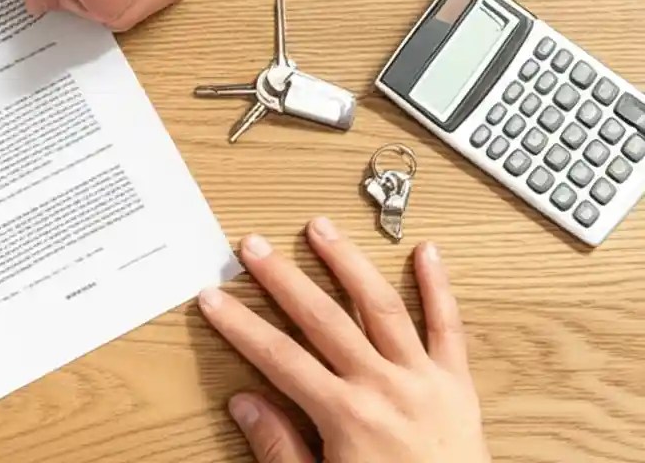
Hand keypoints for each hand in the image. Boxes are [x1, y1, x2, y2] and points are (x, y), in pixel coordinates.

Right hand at [198, 219, 489, 462]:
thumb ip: (281, 447)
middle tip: (254, 246)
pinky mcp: (457, 385)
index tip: (213, 298)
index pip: (278, 357)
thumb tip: (244, 403)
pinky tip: (427, 252)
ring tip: (321, 228)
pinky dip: (438, 287)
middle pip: (322, 319)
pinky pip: (448, 328)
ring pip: (380, 306)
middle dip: (282, 279)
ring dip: (347, 263)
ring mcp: (424, 380)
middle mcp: (384, 388)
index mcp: (346, 416)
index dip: (240, 325)